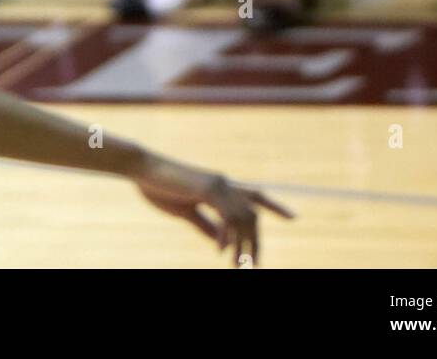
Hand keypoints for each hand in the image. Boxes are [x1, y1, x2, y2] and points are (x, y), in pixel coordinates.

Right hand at [132, 154, 293, 266]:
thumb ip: (205, 225)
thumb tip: (222, 242)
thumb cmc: (161, 187)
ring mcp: (218, 184)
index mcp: (220, 187)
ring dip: (243, 244)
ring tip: (238, 266)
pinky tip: (221, 250)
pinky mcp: (208, 188)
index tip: (294, 217)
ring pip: (243, 217)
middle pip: (253, 213)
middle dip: (256, 241)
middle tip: (255, 266)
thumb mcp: (186, 212)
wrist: (143, 169)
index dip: (274, 206)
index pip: (254, 195)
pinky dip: (227, 235)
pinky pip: (227, 216)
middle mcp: (224, 183)